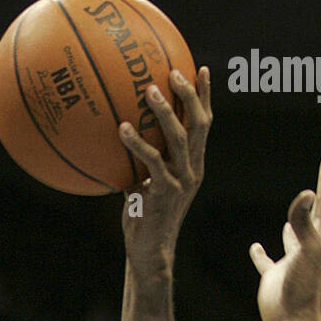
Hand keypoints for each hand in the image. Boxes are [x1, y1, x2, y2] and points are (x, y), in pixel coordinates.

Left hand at [118, 68, 211, 274]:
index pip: (204, 124)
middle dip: (190, 95)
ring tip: (149, 90)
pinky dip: (137, 143)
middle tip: (173, 72)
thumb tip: (116, 134)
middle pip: (200, 125)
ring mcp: (181, 181)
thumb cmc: (143, 218)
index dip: (204, 96)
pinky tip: (122, 129)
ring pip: (180, 139)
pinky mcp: (165, 193)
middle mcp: (193, 170)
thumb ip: (138, 161)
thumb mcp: (143, 184)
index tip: (199, 68)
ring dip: (166, 113)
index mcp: (193, 164)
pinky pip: (152, 161)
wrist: (150, 251)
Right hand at [250, 151, 320, 320]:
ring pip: (294, 237)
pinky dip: (260, 254)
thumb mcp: (307, 250)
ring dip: (295, 223)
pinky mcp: (275, 277)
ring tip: (295, 211)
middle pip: (316, 215)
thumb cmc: (304, 288)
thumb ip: (304, 222)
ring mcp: (292, 262)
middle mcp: (309, 247)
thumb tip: (305, 194)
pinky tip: (255, 247)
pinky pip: (267, 262)